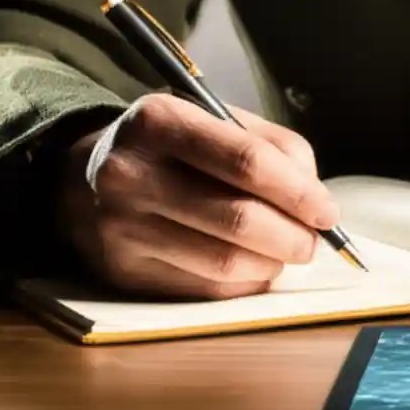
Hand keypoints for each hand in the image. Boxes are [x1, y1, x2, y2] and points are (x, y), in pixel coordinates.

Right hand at [54, 94, 337, 299]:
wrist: (82, 180)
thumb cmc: (172, 149)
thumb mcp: (216, 122)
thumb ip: (275, 149)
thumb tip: (316, 202)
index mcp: (158, 121)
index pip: (247, 161)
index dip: (298, 192)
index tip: (327, 211)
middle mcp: (131, 173)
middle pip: (239, 219)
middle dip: (293, 236)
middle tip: (314, 240)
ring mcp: (121, 227)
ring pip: (225, 261)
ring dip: (273, 263)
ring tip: (285, 251)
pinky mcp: (123, 271)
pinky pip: (205, 288)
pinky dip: (245, 281)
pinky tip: (252, 265)